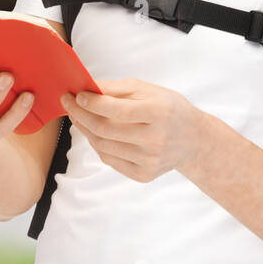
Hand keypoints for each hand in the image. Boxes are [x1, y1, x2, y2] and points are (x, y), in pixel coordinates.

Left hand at [61, 78, 204, 182]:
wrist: (194, 140)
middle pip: (105, 130)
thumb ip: (117, 88)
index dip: (91, 103)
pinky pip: (110, 160)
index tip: (76, 95)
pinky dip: (98, 145)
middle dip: (80, 115)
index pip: (116, 110)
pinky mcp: (144, 175)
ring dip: (86, 130)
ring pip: (103, 146)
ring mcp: (150, 160)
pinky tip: (97, 134)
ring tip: (80, 118)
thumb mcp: (150, 90)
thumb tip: (86, 88)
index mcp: (160, 113)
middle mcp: (156, 139)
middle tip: (69, 105)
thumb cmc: (169, 109)